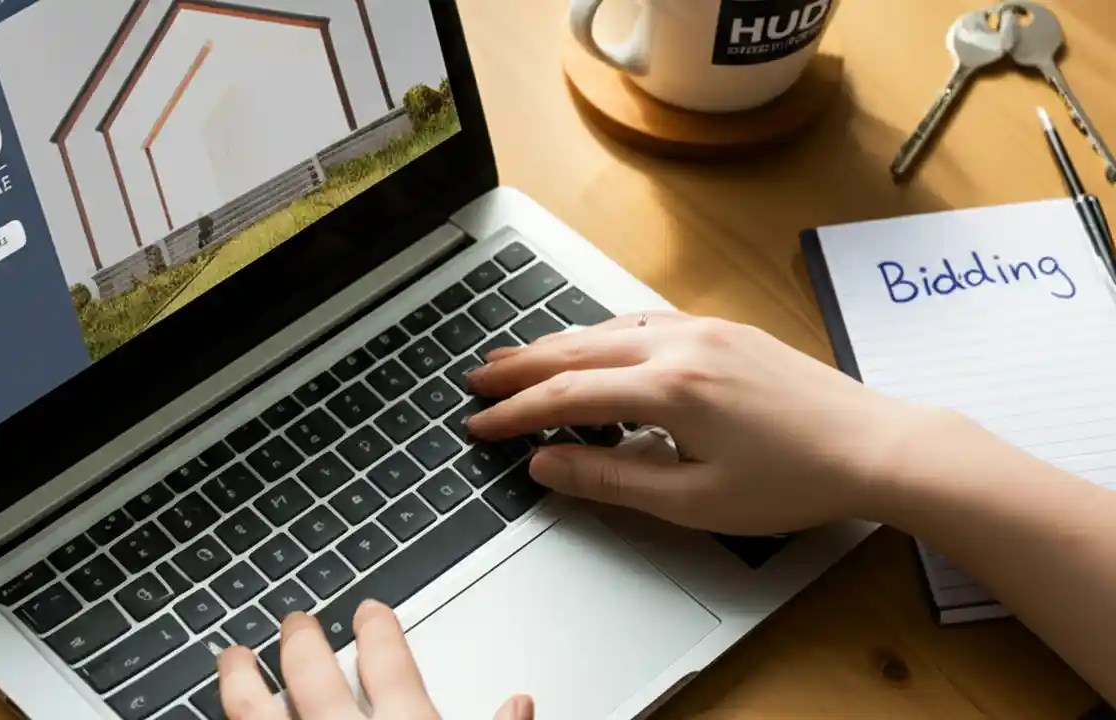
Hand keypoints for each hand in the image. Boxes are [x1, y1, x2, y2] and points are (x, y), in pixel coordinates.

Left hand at [217, 600, 533, 719]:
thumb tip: (520, 705)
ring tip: (231, 657)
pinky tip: (217, 715)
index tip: (367, 612)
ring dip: (239, 681)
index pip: (389, 665)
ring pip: (254, 712)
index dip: (377, 632)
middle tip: (293, 619)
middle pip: (312, 676)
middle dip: (301, 641)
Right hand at [466, 312, 941, 534]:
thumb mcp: (695, 501)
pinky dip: (603, 334)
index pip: (566, 396)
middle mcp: (680, 344)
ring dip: (557, 344)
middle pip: (577, 349)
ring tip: (517, 359)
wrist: (876, 445)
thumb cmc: (793, 481)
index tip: (478, 424)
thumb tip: (547, 464)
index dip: (515, 412)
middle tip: (476, 379)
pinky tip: (593, 343)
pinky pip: (644, 321)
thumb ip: (611, 479)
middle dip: (520, 366)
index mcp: (669, 388)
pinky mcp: (725, 331)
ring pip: (608, 329)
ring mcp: (704, 330)